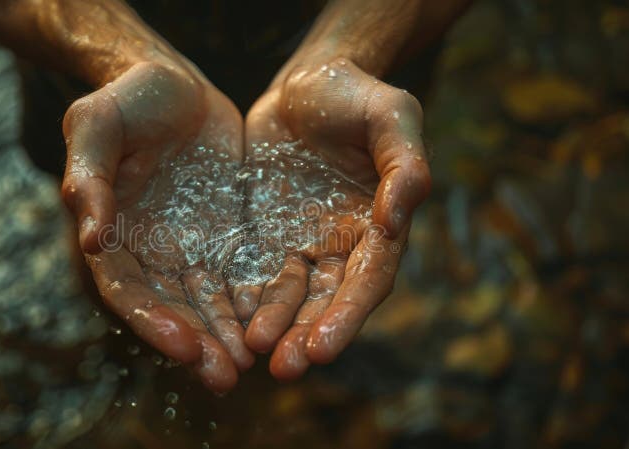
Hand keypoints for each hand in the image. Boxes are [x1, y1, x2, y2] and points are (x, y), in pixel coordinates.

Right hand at [61, 61, 252, 391]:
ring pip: (211, 302)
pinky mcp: (229, 236)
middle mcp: (151, 252)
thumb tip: (92, 239)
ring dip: (228, 335)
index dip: (152, 322)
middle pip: (173, 309)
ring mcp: (192, 247)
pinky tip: (279, 322)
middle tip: (226, 376)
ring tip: (253, 364)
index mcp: (113, 234)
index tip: (184, 346)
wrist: (175, 84)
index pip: (128, 291)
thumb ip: (89, 178)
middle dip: (198, 344)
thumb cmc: (126, 99)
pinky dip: (257, 302)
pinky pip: (244, 274)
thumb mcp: (97, 125)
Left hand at [242, 58, 430, 379]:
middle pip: (327, 301)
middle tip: (284, 369)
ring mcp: (300, 245)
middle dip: (307, 336)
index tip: (322, 347)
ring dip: (274, 328)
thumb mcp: (390, 114)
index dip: (347, 315)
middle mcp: (341, 246)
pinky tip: (224, 324)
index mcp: (379, 226)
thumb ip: (403, 162)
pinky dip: (242, 301)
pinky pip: (251, 274)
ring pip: (288, 297)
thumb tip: (397, 220)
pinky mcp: (263, 237)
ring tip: (253, 354)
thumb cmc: (355, 95)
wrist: (304, 84)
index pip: (368, 280)